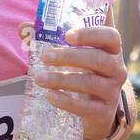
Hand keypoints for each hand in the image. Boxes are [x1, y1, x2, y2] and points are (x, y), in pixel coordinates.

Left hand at [30, 25, 129, 139]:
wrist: (96, 109)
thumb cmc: (84, 72)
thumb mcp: (73, 54)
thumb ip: (50, 38)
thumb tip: (23, 27)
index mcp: (111, 50)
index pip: (111, 36)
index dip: (91, 34)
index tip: (67, 35)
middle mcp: (116, 69)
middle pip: (100, 59)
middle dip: (70, 57)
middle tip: (45, 57)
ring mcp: (112, 92)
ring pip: (90, 83)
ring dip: (62, 79)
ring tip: (39, 78)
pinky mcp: (103, 112)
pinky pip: (86, 107)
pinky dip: (66, 101)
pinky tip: (50, 95)